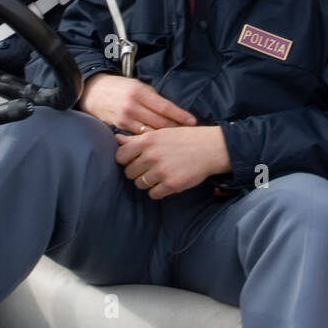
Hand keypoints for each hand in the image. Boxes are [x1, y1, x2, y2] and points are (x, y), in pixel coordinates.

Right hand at [80, 73, 196, 132]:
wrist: (93, 92)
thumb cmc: (119, 87)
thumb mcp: (138, 86)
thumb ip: (153, 99)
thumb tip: (172, 112)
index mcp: (141, 92)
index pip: (165, 107)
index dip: (181, 115)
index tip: (193, 122)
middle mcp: (133, 105)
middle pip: (160, 121)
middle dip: (176, 129)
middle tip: (188, 135)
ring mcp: (125, 118)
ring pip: (150, 132)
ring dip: (164, 137)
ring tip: (176, 141)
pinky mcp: (119, 127)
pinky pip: (138, 137)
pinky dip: (149, 140)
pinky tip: (158, 144)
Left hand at [114, 127, 229, 199]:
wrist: (210, 148)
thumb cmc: (184, 138)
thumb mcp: (160, 133)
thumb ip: (137, 138)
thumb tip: (116, 138)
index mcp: (147, 141)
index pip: (121, 156)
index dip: (125, 160)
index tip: (133, 160)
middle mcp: (152, 156)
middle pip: (129, 172)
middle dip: (136, 172)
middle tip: (149, 168)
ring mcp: (161, 171)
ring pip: (140, 184)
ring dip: (147, 182)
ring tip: (159, 174)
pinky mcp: (171, 185)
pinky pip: (153, 194)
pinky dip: (158, 191)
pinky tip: (166, 182)